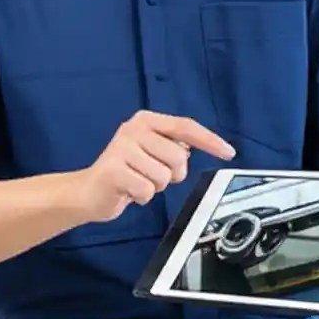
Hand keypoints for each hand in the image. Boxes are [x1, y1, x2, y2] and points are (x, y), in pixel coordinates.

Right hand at [71, 111, 235, 223]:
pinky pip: (146, 191)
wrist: (89, 191)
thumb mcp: (151, 152)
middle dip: (172, 174)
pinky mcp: (113, 170)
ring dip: (155, 187)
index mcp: (146, 120)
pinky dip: (142, 198)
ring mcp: (121, 148)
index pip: (185, 126)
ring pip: (163, 176)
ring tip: (137, 182)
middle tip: (152, 175)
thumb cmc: (126, 172)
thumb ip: (172, 146)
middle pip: (178, 157)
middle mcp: (133, 129)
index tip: (229, 152)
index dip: (209, 140)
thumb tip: (192, 147)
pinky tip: (129, 191)